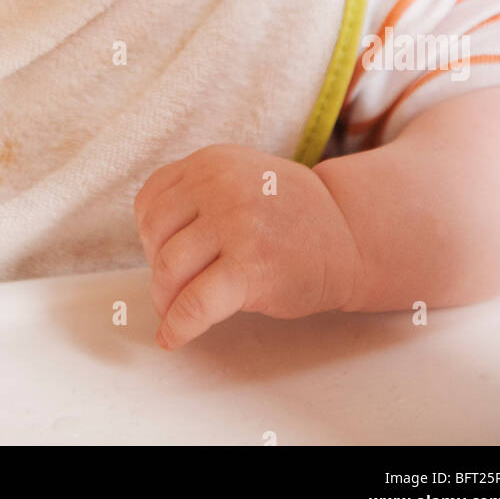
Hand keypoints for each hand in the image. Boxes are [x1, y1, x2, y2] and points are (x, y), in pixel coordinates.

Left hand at [133, 144, 360, 349]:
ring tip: (177, 310)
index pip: (150, 199)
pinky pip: (194, 303)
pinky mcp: (249, 266)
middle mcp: (219, 185)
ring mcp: (235, 223)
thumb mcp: (241, 178)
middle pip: (154, 235)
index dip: (149, 234)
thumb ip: (199, 195)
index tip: (163, 254)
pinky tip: (174, 337)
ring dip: (165, 299)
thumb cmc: (291, 214)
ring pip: (168, 269)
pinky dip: (178, 325)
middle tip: (172, 288)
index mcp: (212, 162)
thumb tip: (151, 244)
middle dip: (157, 269)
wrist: (350, 234)